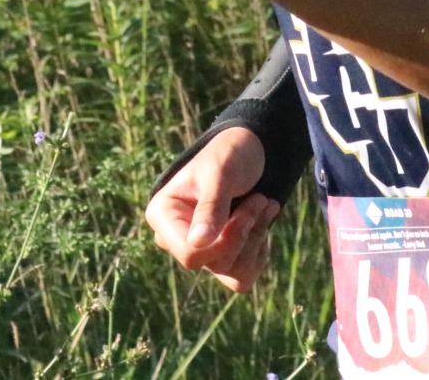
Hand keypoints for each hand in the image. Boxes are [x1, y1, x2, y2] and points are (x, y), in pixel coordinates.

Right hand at [145, 127, 281, 292]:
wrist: (252, 151)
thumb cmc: (230, 154)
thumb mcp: (221, 173)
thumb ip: (210, 206)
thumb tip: (197, 243)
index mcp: (163, 214)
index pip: (189, 253)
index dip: (224, 240)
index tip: (249, 208)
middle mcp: (175, 237)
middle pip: (213, 264)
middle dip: (244, 234)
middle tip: (261, 199)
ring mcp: (199, 249)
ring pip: (232, 274)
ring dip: (255, 239)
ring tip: (265, 205)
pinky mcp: (221, 256)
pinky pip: (242, 277)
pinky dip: (259, 251)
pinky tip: (263, 222)